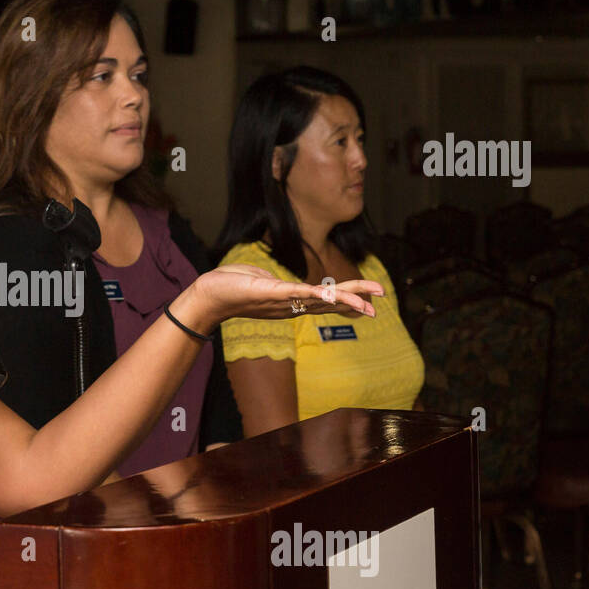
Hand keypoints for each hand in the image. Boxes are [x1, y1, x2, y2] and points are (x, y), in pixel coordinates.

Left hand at [179, 264, 382, 330]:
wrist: (208, 295)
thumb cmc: (231, 286)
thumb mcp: (261, 282)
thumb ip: (275, 283)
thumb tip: (278, 283)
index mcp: (291, 302)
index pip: (325, 302)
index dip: (347, 302)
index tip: (369, 304)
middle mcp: (290, 306)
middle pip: (330, 304)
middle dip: (356, 303)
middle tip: (379, 305)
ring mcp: (283, 301)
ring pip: (320, 301)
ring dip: (345, 301)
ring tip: (367, 303)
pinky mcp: (272, 293)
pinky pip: (299, 294)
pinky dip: (317, 295)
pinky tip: (333, 295)